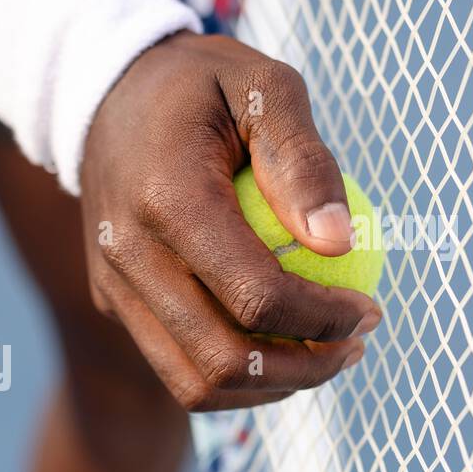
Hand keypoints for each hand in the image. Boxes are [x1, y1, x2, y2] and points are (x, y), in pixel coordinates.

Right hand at [79, 32, 380, 411]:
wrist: (102, 94)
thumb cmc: (200, 86)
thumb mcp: (264, 88)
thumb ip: (305, 162)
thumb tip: (343, 243)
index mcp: (168, 201)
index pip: (255, 297)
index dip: (323, 319)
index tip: (370, 310)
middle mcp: (130, 256)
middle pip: (221, 359)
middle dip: (303, 370)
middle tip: (354, 344)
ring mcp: (114, 286)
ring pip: (193, 384)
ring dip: (267, 385)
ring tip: (321, 354)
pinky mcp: (111, 300)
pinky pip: (175, 365)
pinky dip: (234, 373)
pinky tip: (277, 342)